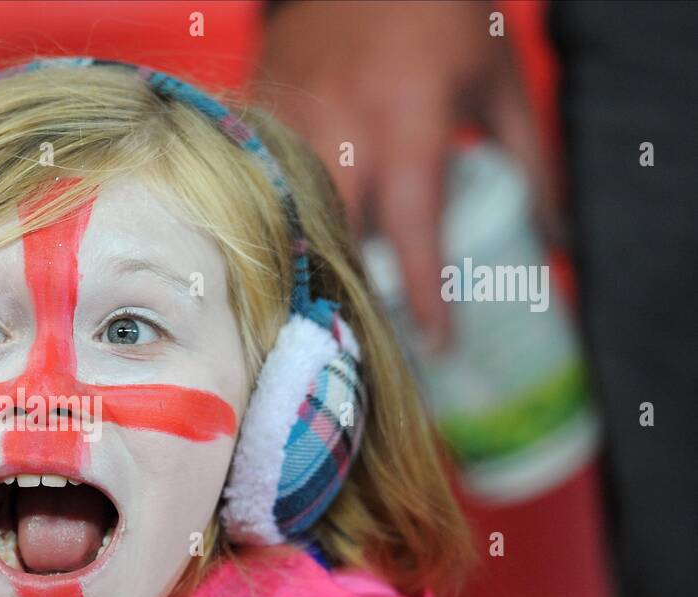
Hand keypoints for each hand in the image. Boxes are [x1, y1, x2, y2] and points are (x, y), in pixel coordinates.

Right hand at [258, 0, 557, 350]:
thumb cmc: (441, 14)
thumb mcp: (497, 81)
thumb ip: (528, 160)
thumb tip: (555, 238)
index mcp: (409, 120)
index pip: (415, 230)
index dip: (425, 294)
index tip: (435, 345)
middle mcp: (344, 126)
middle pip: (339, 238)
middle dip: (356, 291)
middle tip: (375, 335)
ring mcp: (293, 118)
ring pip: (291, 215)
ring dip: (312, 260)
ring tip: (329, 300)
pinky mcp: (261, 109)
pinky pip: (263, 181)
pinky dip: (276, 216)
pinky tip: (286, 241)